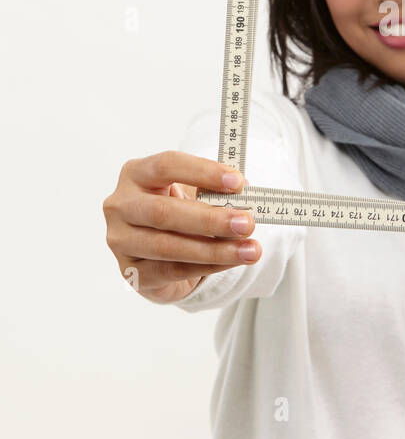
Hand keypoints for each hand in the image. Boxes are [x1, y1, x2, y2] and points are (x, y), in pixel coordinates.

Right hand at [103, 152, 262, 304]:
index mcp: (135, 173)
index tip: (238, 182)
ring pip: (167, 246)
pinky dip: (207, 267)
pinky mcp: (130, 272)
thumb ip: (214, 192)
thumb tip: (246, 197)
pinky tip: (232, 261)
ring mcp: (120, 240)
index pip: (166, 165)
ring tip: (250, 250)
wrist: (158, 251)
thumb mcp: (193, 193)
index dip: (202, 172)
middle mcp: (120, 205)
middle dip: (210, 219)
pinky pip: (172, 270)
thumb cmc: (178, 210)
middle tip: (247, 223)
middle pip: (163, 211)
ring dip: (214, 249)